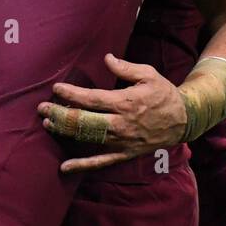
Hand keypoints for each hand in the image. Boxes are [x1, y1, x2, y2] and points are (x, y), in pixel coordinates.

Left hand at [39, 54, 185, 172]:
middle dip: (60, 114)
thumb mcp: (149, 74)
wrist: (183, 120)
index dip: (71, 94)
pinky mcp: (124, 154)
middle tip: (42, 108)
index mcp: (126, 102)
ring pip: (88, 139)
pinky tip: (64, 167)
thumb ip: (125, 68)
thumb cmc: (164, 94)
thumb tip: (106, 58)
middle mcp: (121, 124)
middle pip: (84, 121)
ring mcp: (121, 141)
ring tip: (47, 124)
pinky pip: (101, 162)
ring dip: (65, 132)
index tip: (56, 88)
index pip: (92, 99)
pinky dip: (82, 166)